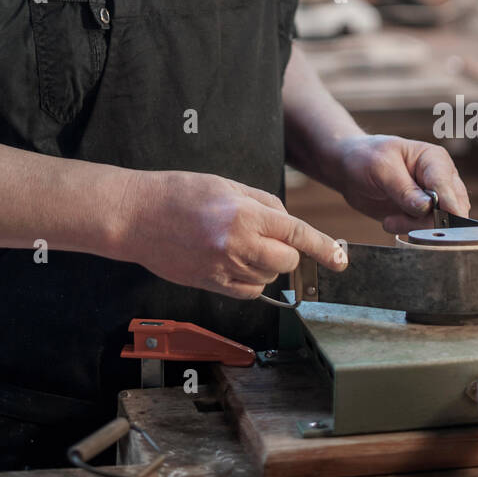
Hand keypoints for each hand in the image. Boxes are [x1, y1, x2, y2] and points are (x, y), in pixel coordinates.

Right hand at [119, 169, 346, 298]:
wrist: (137, 216)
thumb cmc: (178, 193)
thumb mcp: (226, 184)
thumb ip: (263, 203)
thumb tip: (287, 222)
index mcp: (244, 215)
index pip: (296, 233)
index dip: (323, 247)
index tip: (339, 259)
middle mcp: (238, 245)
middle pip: (287, 260)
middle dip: (285, 249)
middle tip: (264, 233)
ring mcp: (224, 269)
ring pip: (268, 277)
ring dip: (265, 263)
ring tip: (238, 242)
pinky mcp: (212, 285)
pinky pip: (249, 292)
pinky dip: (250, 279)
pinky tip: (232, 260)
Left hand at [328, 135, 470, 234]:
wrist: (350, 169)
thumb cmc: (366, 158)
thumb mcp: (381, 168)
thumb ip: (404, 189)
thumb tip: (427, 208)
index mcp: (435, 159)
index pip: (448, 186)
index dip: (446, 206)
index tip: (434, 220)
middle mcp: (441, 179)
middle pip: (452, 209)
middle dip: (426, 222)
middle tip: (396, 220)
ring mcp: (435, 198)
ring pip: (441, 224)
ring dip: (414, 228)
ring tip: (390, 220)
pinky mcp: (424, 214)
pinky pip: (426, 231)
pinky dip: (409, 230)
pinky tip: (390, 221)